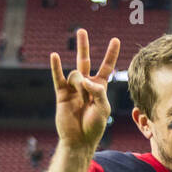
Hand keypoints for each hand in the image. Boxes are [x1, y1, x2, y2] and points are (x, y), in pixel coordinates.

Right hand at [50, 30, 120, 150]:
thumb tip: (85, 79)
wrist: (79, 141)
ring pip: (76, 75)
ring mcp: (73, 89)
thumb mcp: (102, 110)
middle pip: (85, 61)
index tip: (116, 40)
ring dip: (80, 84)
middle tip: (81, 30)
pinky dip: (57, 67)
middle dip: (84, 46)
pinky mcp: (61, 94)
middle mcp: (86, 86)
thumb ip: (98, 92)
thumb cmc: (94, 127)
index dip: (111, 55)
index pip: (106, 68)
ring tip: (81, 98)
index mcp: (99, 89)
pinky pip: (58, 77)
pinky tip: (55, 56)